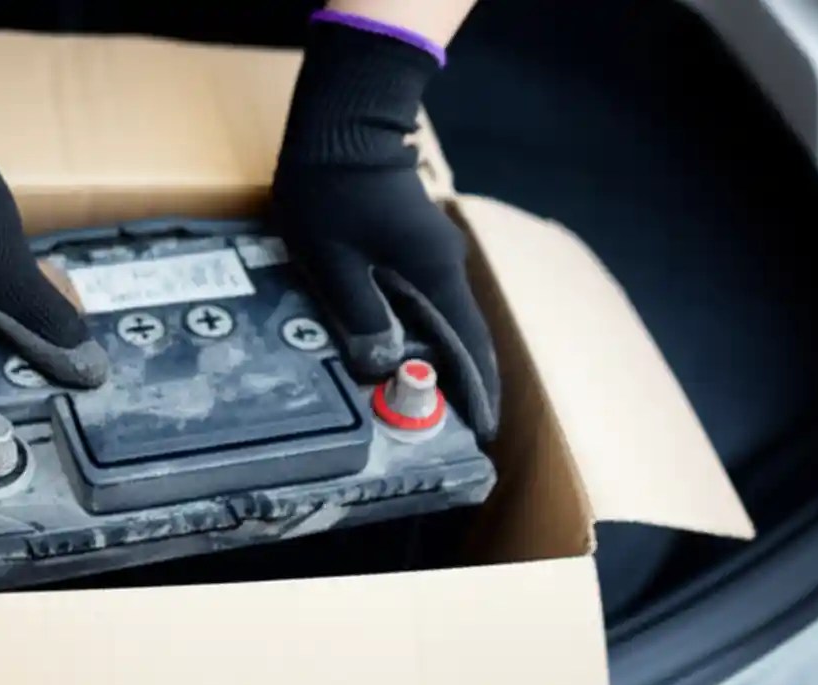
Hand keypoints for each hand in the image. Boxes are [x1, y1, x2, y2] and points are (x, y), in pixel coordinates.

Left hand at [272, 20, 499, 439]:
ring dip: (438, 353)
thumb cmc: (334, 189)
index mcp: (436, 275)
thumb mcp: (334, 260)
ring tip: (424, 393)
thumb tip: (382, 365)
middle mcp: (447, 265)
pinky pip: (426, 293)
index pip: (468, 345)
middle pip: (462, 332)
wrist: (345, 121)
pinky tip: (400, 343)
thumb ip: (360, 314)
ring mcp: (433, 249)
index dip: (476, 389)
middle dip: (460, 379)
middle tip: (451, 423)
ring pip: (443, 313)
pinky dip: (422, 325)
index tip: (483, 430)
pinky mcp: (414, 238)